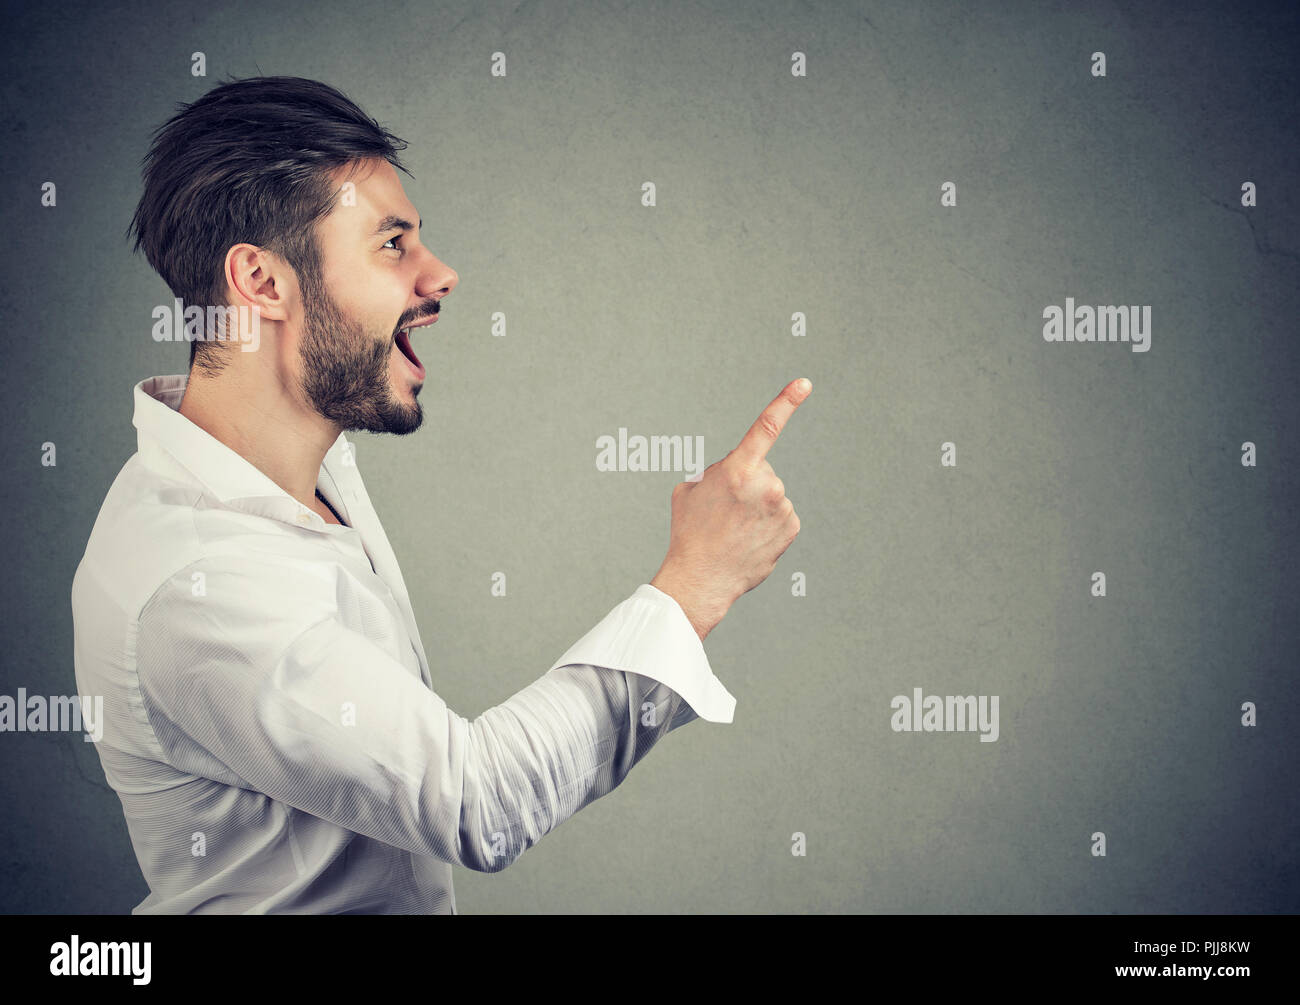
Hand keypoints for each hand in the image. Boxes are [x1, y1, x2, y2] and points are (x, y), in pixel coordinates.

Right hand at [651, 377, 810, 639]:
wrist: (701, 578)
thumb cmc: (689, 532)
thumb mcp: (689, 489)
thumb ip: (717, 470)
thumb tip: (737, 469)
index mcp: (737, 470)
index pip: (766, 428)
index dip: (786, 401)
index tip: (804, 384)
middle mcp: (766, 485)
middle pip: (761, 470)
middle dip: (746, 482)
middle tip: (724, 510)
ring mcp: (782, 508)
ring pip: (771, 494)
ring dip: (757, 506)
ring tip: (734, 529)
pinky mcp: (791, 528)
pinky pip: (780, 514)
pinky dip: (768, 523)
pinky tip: (749, 538)